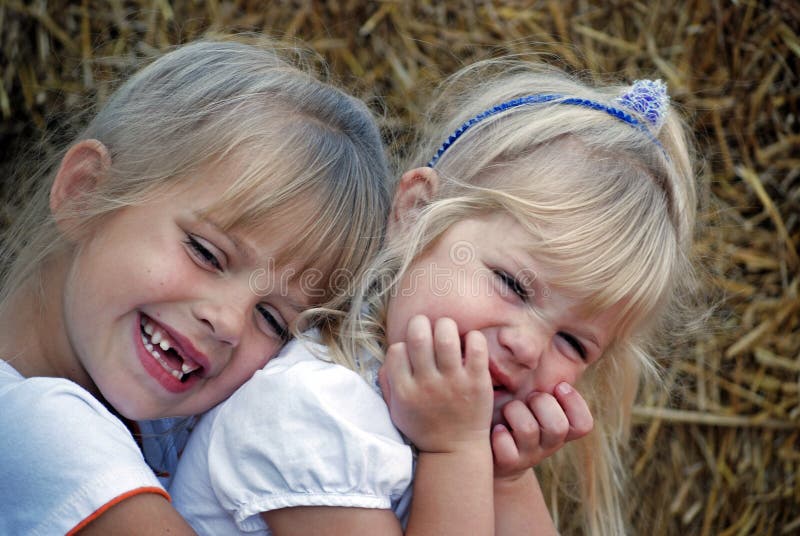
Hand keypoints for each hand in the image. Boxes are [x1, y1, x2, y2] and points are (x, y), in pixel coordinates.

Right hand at [378, 315, 492, 452]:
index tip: (412, 353)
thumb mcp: (396, 410)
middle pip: (418, 335)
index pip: (397, 349)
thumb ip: (388, 382)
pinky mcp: (478, 382)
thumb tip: (393, 353)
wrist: (455, 450)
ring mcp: (454, 383)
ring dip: (446, 326)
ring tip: (448, 332)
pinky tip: (468, 344)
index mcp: (405, 391)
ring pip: (447, 336)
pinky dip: (472, 338)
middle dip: (421, 324)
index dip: (403, 345)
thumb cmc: (424, 426)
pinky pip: (476, 347)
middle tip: (428, 329)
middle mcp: (427, 385)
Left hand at [492, 382, 592, 480]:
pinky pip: (506, 448)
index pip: (583, 424)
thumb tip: (534, 348)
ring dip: (514, 412)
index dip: (575, 404)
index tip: (559, 387)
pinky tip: (495, 430)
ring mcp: (528, 455)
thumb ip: (542, 381)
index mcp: (560, 428)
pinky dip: (499, 435)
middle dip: (541, 402)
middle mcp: (548, 444)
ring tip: (507, 409)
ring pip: (528, 429)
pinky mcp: (507, 463)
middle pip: (558, 426)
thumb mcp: (532, 400)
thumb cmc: (512, 415)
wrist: (490, 452)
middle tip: (528, 398)